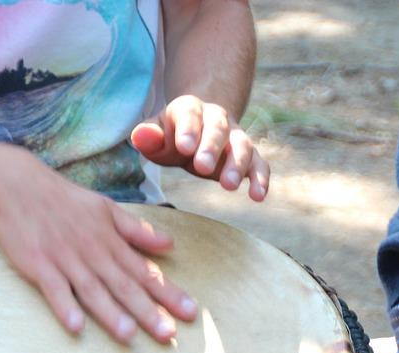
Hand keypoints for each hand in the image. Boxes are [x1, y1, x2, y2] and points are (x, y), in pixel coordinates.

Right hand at [0, 139, 196, 344]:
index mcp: (111, 241)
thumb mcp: (106, 210)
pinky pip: (54, 289)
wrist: (18, 183)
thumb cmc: (65, 201)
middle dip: (148, 311)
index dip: (168, 293)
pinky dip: (64, 306)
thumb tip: (170, 244)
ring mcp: (66, 259)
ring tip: (129, 336)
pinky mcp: (39, 264)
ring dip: (110, 313)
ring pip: (93, 290)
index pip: (145, 272)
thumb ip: (137, 231)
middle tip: (169, 335)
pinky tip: (76, 326)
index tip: (190, 313)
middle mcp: (94, 252)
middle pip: (124, 286)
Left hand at [131, 95, 268, 200]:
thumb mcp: (157, 134)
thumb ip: (149, 137)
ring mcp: (235, 138)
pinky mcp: (248, 157)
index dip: (188, 130)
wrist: (201, 127)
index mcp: (190, 110)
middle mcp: (217, 120)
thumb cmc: (173, 136)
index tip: (184, 147)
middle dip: (211, 148)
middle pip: (218, 129)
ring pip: (241, 146)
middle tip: (202, 168)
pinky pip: (259, 164)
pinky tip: (258, 196)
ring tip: (229, 186)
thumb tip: (138, 136)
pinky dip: (261, 178)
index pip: (190, 115)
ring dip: (237, 165)